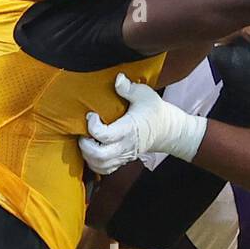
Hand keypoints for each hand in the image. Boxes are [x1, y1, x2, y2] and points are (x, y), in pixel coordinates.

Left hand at [78, 74, 206, 174]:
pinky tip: (92, 151)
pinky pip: (104, 169)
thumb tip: (117, 78)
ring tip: (87, 141)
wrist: (166, 130)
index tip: (91, 115)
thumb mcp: (145, 94)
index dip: (92, 126)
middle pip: (99, 156)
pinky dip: (94, 163)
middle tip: (83, 133)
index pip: (104, 135)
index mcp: (128, 130)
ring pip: (100, 165)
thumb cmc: (154, 111)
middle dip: (85, 146)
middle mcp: (125, 146)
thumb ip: (129, 88)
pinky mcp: (122, 161)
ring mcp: (123, 156)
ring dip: (87, 155)